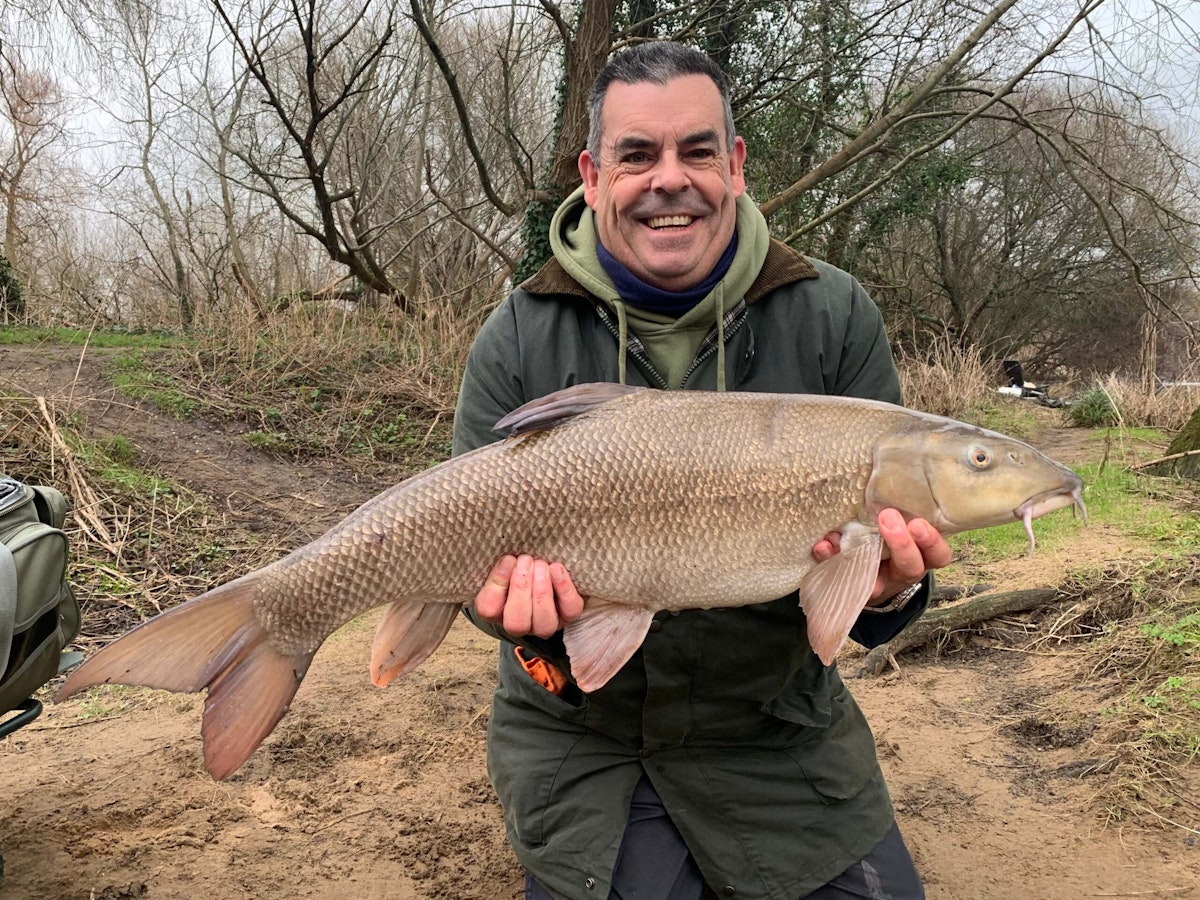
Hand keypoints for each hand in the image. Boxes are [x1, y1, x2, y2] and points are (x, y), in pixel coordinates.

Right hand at [474, 554, 585, 637]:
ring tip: (541, 565)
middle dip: (521, 588)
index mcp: (498, 611)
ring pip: (543, 623)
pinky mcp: (568, 616)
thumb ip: (505, 564)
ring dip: (541, 592)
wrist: (551, 569)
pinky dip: (564, 588)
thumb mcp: (509, 563)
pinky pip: (569, 610)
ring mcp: (545, 624)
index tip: (508, 559)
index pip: (488, 609)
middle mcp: (521, 623)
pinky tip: (557, 568)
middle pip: (516, 622)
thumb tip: (508, 558)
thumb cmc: (523, 565)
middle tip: (526, 561)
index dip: (497, 584)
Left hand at [812, 509, 951, 605]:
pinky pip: (841, 577)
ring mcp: (878, 583)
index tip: (917, 523)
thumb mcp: (906, 527)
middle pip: (911, 566)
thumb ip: (901, 512)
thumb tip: (883, 489)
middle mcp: (903, 572)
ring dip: (859, 557)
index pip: (938, 555)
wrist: (873, 574)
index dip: (932, 542)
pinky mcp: (854, 586)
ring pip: (875, 581)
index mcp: (923, 557)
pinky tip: (822, 546)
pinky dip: (830, 559)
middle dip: (901, 544)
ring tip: (841, 536)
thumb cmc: (896, 539)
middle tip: (887, 517)